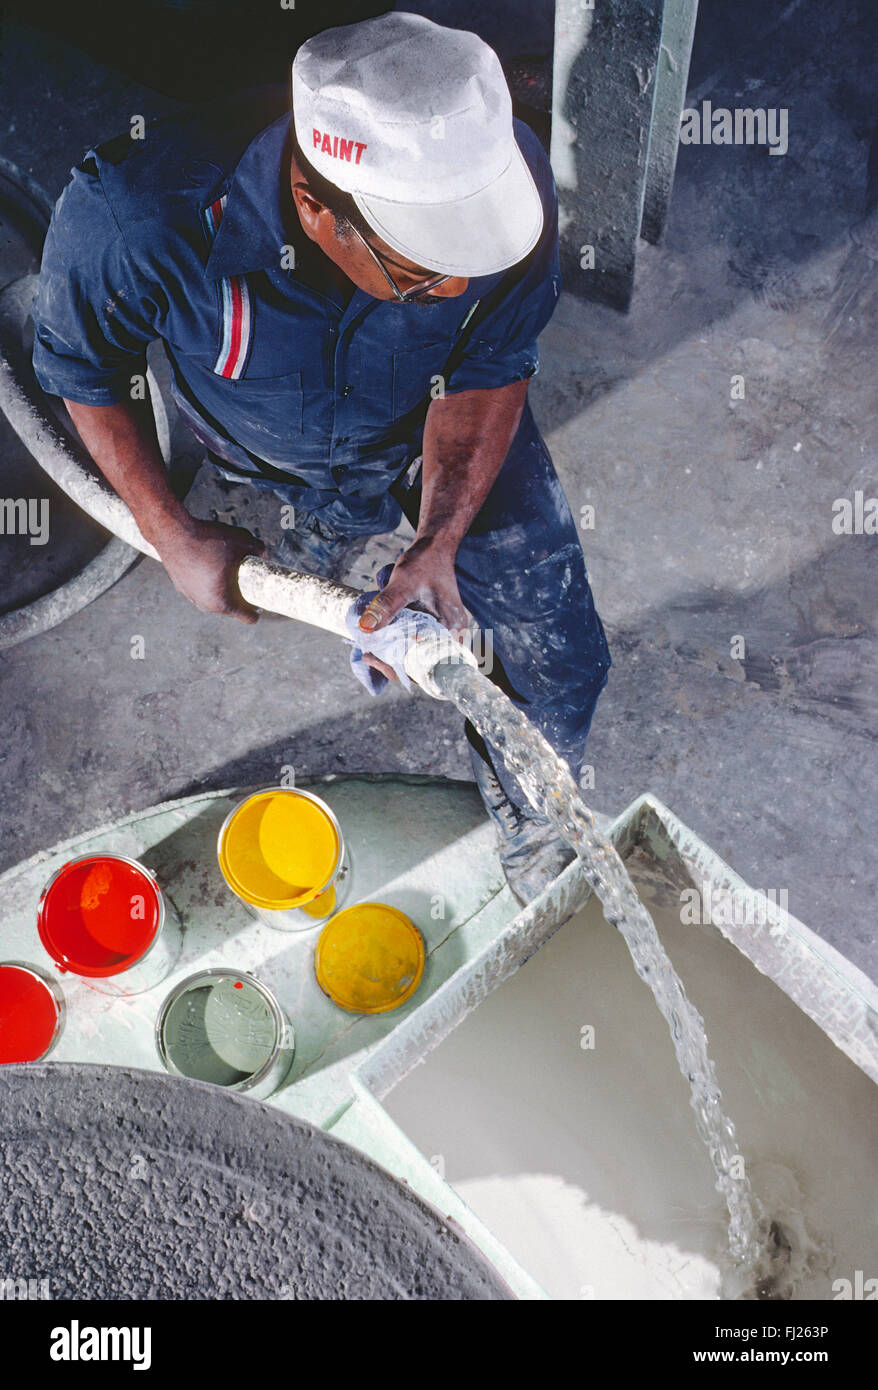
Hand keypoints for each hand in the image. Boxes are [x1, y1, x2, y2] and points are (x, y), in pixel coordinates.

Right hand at [156, 517, 265, 622]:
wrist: (172, 532)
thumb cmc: (208, 540)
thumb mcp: (242, 541)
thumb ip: (258, 549)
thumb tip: (263, 553)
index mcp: (221, 602)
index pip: (247, 618)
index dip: (257, 609)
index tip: (259, 598)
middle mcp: (204, 605)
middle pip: (231, 608)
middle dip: (240, 596)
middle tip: (246, 579)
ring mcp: (190, 596)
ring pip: (214, 598)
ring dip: (222, 588)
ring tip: (226, 569)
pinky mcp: (180, 586)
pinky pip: (200, 587)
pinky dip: (207, 580)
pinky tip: (209, 564)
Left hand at [356, 538, 467, 687]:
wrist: (435, 546)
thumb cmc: (424, 561)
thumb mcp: (403, 583)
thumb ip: (386, 606)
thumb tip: (366, 628)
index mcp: (451, 629)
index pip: (430, 666)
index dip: (402, 669)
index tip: (377, 660)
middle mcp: (452, 635)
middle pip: (424, 665)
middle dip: (395, 664)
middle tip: (368, 654)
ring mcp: (445, 631)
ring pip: (420, 656)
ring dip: (396, 657)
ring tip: (371, 650)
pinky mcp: (435, 627)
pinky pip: (419, 645)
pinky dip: (401, 646)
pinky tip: (383, 640)